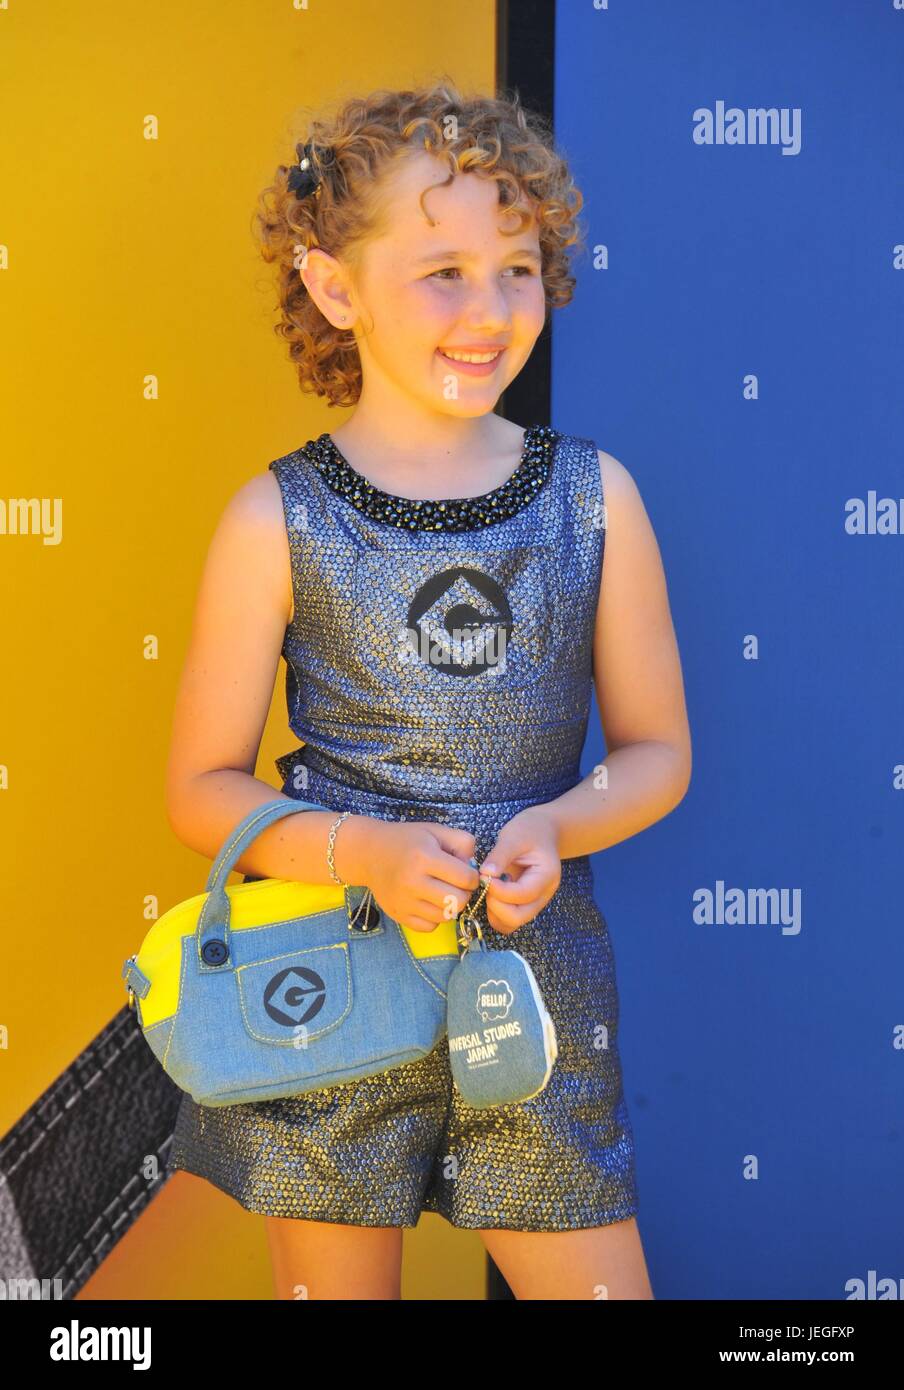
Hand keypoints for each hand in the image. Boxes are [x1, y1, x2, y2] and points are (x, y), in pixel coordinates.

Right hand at [361, 819, 480, 932]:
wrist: (369, 853)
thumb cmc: (408, 840)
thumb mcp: (436, 831)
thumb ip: (463, 844)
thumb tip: (474, 870)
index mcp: (424, 857)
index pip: (465, 878)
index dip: (473, 877)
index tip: (465, 873)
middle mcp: (413, 881)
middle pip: (458, 901)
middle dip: (464, 893)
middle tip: (456, 885)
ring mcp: (404, 901)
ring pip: (445, 917)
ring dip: (450, 906)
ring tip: (443, 892)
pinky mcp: (398, 915)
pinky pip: (429, 927)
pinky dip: (434, 918)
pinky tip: (429, 902)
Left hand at [477, 808, 561, 935]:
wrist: (543, 832)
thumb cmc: (530, 831)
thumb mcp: (515, 836)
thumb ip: (500, 855)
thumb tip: (485, 875)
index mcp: (546, 876)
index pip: (523, 895)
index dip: (499, 890)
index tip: (485, 876)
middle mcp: (543, 895)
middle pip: (519, 917)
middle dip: (496, 905)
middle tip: (485, 885)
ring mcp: (534, 902)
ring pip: (512, 923)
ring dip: (494, 912)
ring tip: (488, 889)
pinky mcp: (524, 905)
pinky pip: (508, 920)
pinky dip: (495, 913)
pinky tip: (491, 894)